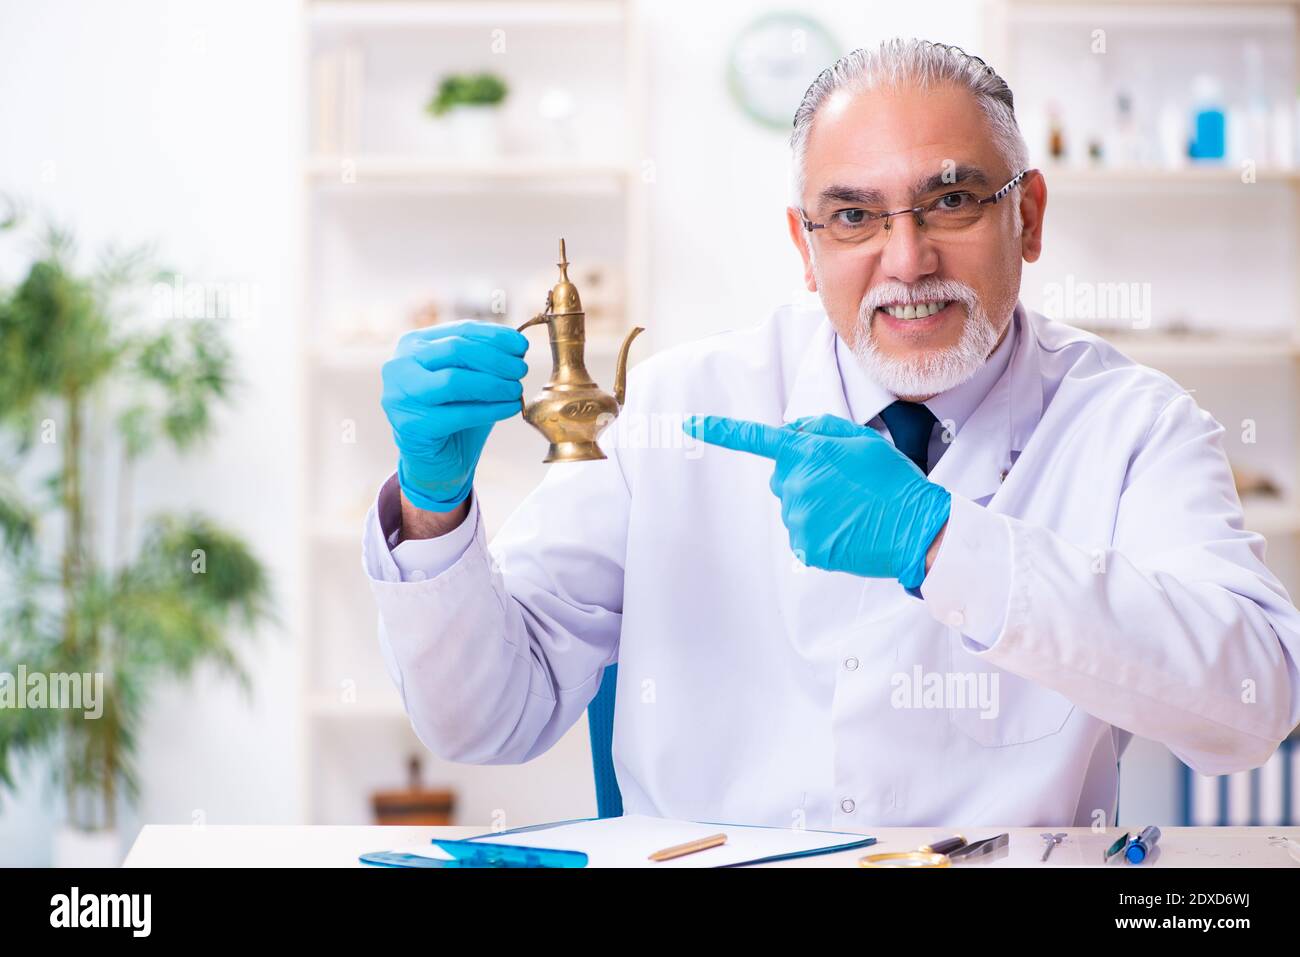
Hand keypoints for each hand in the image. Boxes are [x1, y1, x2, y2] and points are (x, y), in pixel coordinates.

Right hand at [381, 321, 528, 512]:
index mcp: (413, 344)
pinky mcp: (411, 425)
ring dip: (493, 384)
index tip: (523, 346)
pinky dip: (491, 410)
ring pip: (454, 380)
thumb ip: (485, 360)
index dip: (496, 336)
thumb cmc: (453, 413)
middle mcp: (400, 365)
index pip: (460, 330)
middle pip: (457, 350)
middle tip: (521, 370)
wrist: (434, 461)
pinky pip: (459, 413)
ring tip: (516, 390)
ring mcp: (400, 395)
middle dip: (496, 359)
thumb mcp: (469, 379)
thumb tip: (518, 346)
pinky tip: (511, 408)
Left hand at [685, 412, 950, 588]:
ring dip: (815, 507)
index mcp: (807, 453)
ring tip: (851, 509)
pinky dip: (821, 534)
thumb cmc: (892, 480)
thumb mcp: (862, 440)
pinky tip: (847, 531)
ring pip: (794, 508)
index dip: (720, 432)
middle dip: (805, 477)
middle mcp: (795, 485)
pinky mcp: (805, 548)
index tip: (691, 425)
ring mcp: (798, 519)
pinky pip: (803, 536)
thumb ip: (821, 429)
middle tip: (844, 485)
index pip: (755, 439)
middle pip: (782, 478)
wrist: (915, 528)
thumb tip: (792, 434)